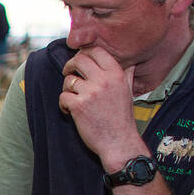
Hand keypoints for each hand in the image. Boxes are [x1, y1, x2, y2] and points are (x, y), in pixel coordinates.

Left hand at [59, 47, 146, 169]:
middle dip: (70, 65)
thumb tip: (131, 62)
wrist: (119, 143)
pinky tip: (71, 112)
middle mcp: (104, 80)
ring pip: (68, 80)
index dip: (84, 53)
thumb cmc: (122, 118)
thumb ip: (127, 75)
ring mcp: (90, 93)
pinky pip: (63, 96)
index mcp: (116, 74)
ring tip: (74, 100)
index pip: (96, 51)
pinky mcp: (78, 106)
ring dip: (67, 89)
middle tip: (69, 73)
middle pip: (79, 60)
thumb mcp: (128, 92)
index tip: (80, 61)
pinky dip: (63, 104)